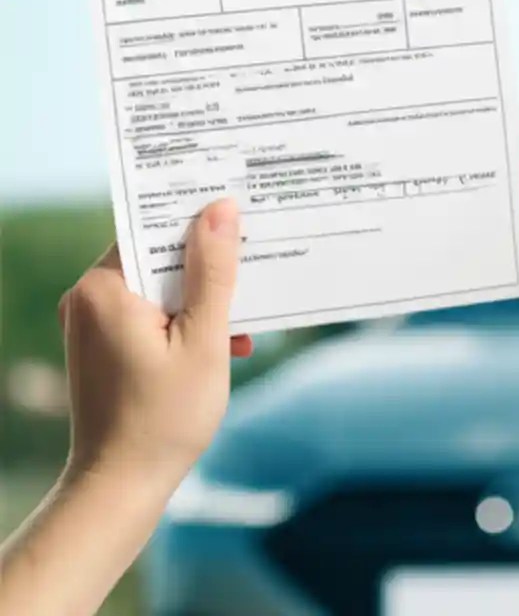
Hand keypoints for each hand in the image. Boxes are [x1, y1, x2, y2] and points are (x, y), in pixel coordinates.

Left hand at [58, 199, 249, 483]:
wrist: (121, 484)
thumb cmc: (164, 418)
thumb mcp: (204, 339)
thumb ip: (213, 272)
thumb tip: (220, 210)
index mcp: (104, 287)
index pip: (153, 228)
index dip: (199, 221)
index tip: (241, 215)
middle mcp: (87, 297)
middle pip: (158, 257)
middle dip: (209, 268)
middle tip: (254, 270)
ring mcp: (91, 322)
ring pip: (160, 287)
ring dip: (204, 302)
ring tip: (240, 329)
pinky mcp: (102, 344)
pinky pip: (151, 313)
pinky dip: (186, 323)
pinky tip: (221, 346)